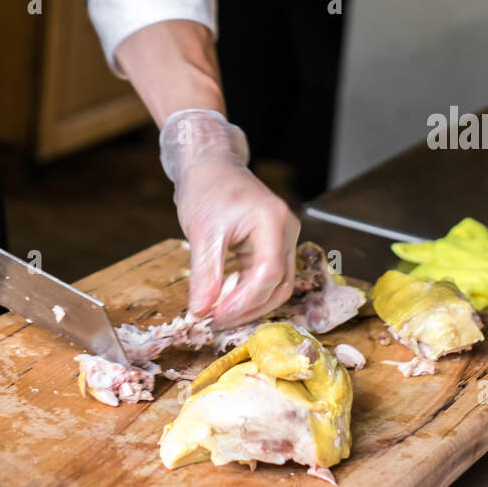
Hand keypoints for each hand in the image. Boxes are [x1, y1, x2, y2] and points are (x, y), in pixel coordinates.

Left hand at [160, 109, 299, 328]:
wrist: (209, 165)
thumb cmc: (207, 188)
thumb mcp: (202, 232)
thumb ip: (205, 274)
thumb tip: (201, 312)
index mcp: (273, 221)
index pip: (269, 273)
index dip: (244, 302)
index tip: (216, 317)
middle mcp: (286, 231)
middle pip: (279, 284)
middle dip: (248, 308)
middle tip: (216, 321)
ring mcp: (282, 238)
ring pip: (276, 284)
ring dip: (249, 303)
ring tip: (218, 312)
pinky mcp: (272, 245)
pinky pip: (267, 277)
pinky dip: (248, 292)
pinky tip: (225, 297)